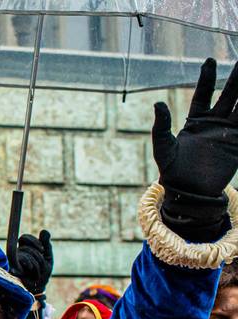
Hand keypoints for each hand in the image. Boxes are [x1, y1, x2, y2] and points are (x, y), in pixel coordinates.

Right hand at [14, 230, 52, 294]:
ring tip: (37, 272)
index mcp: (24, 249)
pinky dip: (32, 264)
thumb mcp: (47, 257)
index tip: (42, 249)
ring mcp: (13, 261)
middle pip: (26, 246)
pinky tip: (32, 271)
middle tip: (42, 264)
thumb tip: (44, 230)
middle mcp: (17, 254)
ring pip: (26, 252)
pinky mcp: (12, 267)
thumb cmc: (42, 273)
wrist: (38, 288)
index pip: (24, 238)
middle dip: (38, 255)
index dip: (33, 240)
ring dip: (37, 263)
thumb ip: (46, 244)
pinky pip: (23, 259)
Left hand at [152, 58, 237, 202]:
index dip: (207, 77)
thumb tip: (157, 104)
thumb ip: (161, 126)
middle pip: (229, 94)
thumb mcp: (162, 146)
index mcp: (196, 119)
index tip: (209, 60)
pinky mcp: (237, 144)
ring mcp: (229, 132)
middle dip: (237, 77)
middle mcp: (215, 122)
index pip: (204, 93)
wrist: (187, 191)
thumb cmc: (171, 169)